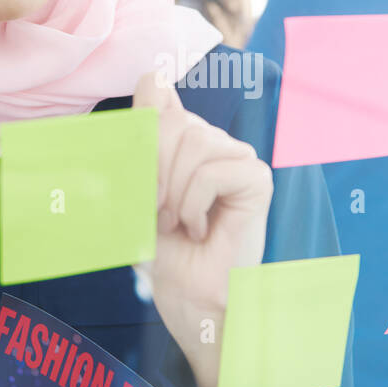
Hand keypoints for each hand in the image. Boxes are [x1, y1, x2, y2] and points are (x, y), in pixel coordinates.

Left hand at [132, 71, 273, 386]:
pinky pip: (212, 170)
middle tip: (156, 215)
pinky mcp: (256, 178)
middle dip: (152, 172)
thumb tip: (138, 93)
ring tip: (177, 224)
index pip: (157, 88)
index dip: (143, 107)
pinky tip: (202, 227)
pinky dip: (195, 203)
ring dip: (173, 193)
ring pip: (193, 143)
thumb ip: (133, 145)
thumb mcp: (131, 194)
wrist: (190, 298)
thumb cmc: (162, 253)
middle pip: (171, 121)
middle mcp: (210, 141)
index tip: (137, 141)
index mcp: (179, 140)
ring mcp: (236, 157)